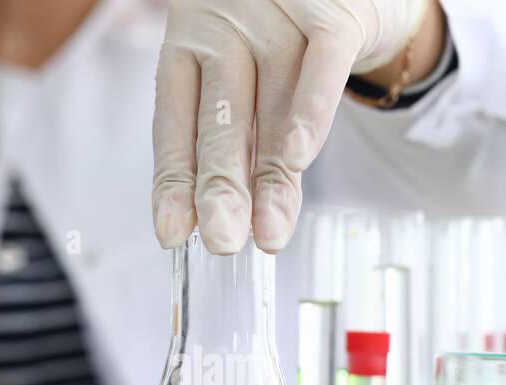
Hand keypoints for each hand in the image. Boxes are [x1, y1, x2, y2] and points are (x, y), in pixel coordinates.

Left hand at [151, 0, 431, 254]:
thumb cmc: (286, 22)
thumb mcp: (249, 67)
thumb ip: (239, 128)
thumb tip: (229, 215)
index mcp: (193, 42)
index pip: (175, 121)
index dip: (174, 178)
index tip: (173, 234)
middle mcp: (228, 30)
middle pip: (221, 120)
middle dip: (221, 187)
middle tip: (222, 241)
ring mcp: (278, 18)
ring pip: (271, 105)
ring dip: (269, 173)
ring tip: (269, 231)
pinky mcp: (331, 12)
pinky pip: (322, 65)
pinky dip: (310, 111)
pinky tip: (300, 157)